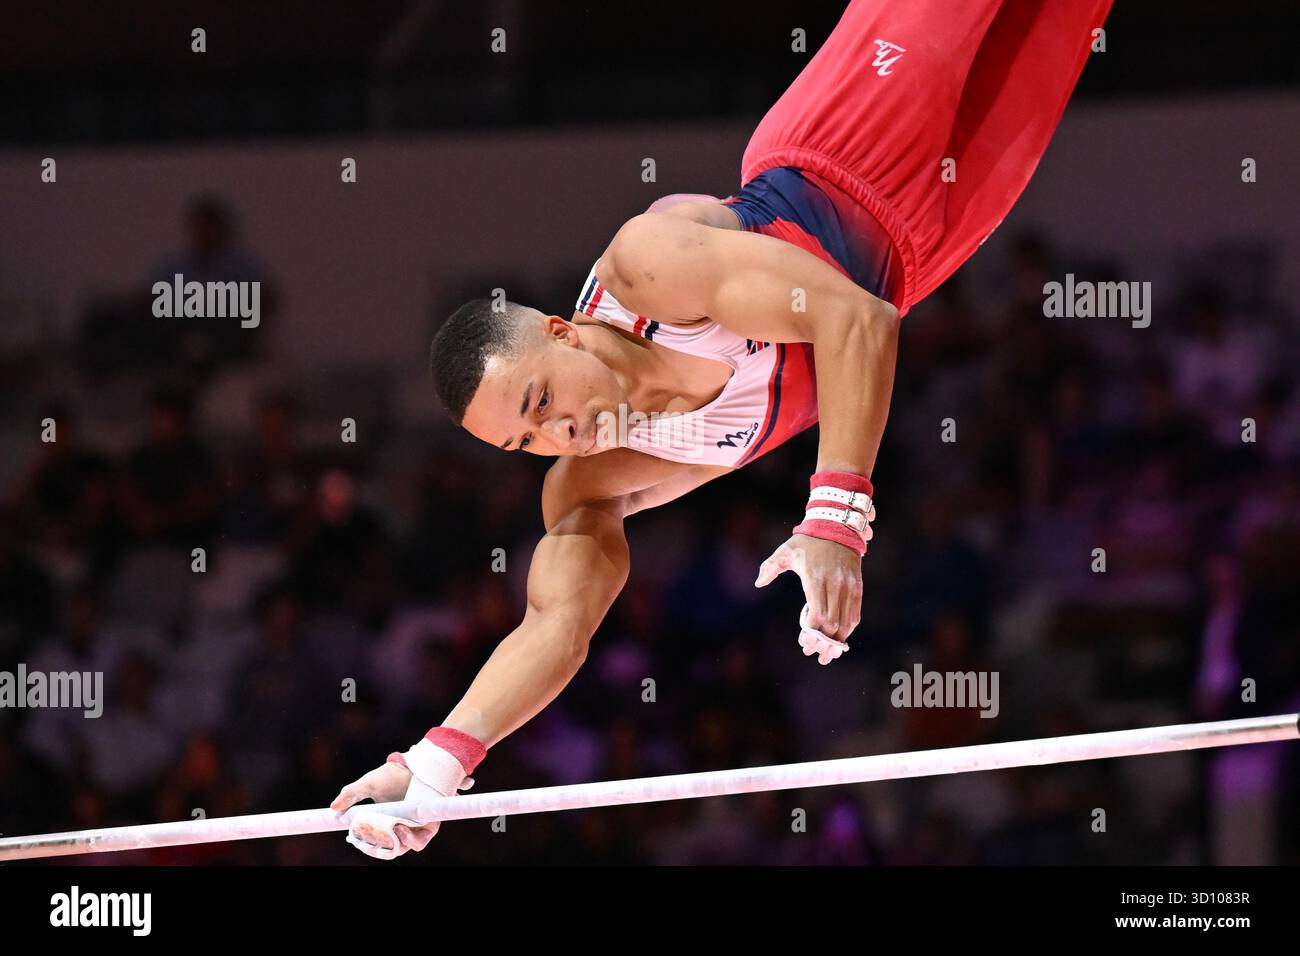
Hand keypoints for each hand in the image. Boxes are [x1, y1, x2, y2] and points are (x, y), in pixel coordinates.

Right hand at [331, 761, 438, 859]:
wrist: (415, 766)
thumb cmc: (393, 775)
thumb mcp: (367, 785)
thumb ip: (350, 795)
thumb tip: (333, 808)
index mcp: (385, 822)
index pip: (374, 842)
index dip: (365, 845)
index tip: (355, 840)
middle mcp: (399, 828)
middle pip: (387, 849)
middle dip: (376, 847)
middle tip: (369, 839)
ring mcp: (414, 829)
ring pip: (402, 849)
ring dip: (394, 844)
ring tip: (390, 830)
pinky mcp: (429, 827)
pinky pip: (419, 843)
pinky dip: (410, 840)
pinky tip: (401, 829)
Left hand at [755, 533, 864, 652]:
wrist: (838, 527)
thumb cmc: (808, 541)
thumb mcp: (786, 550)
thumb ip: (771, 566)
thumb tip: (758, 582)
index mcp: (815, 577)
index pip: (817, 614)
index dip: (811, 633)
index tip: (803, 643)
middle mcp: (834, 584)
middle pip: (832, 623)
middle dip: (822, 642)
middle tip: (812, 652)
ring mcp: (848, 586)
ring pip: (846, 623)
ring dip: (837, 642)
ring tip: (827, 654)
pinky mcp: (857, 587)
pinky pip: (855, 614)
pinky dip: (848, 629)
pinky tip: (839, 640)